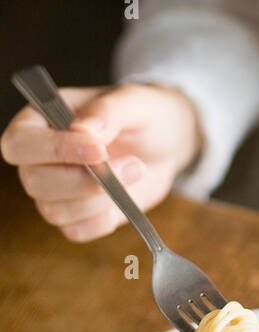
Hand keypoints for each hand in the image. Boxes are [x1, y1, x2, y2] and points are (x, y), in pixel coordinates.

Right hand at [0, 82, 202, 240]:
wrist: (165, 142)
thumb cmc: (142, 113)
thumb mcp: (132, 101)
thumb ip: (106, 111)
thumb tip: (82, 129)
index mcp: (38, 120)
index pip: (20, 142)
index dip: (54, 149)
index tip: (100, 150)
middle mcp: (38, 158)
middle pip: (35, 182)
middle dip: (84, 181)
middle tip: (131, 164)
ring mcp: (53, 190)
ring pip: (55, 211)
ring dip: (100, 199)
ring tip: (136, 171)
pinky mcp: (75, 215)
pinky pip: (75, 231)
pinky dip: (102, 220)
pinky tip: (124, 199)